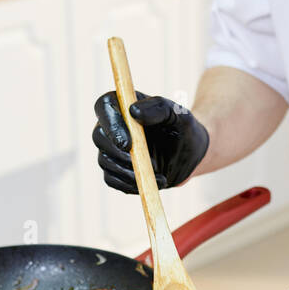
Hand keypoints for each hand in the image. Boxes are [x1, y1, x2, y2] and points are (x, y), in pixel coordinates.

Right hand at [92, 91, 208, 193]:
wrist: (190, 155)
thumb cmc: (183, 129)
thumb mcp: (178, 115)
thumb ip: (159, 108)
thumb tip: (133, 112)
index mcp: (124, 104)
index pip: (104, 106)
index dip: (111, 124)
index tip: (128, 143)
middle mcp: (113, 126)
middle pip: (98, 136)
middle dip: (118, 153)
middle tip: (144, 163)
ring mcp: (112, 149)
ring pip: (104, 160)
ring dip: (129, 171)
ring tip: (158, 173)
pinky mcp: (116, 170)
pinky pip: (111, 179)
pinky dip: (129, 184)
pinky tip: (152, 183)